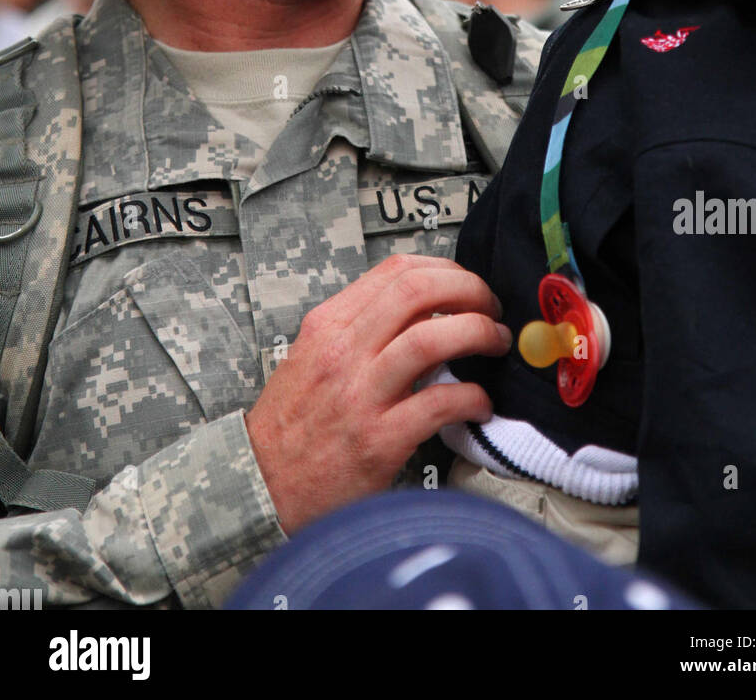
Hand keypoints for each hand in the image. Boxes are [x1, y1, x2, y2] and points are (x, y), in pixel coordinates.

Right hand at [245, 253, 509, 533]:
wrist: (261, 485)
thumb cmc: (293, 424)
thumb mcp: (314, 357)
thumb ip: (361, 330)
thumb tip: (424, 311)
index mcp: (329, 324)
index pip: (396, 271)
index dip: (445, 270)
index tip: (466, 285)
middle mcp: (343, 351)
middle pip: (418, 292)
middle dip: (469, 291)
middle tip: (490, 307)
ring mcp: (360, 394)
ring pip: (432, 339)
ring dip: (478, 333)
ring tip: (495, 342)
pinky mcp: (378, 440)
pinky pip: (439, 403)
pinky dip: (472, 397)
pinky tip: (481, 403)